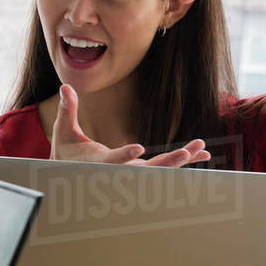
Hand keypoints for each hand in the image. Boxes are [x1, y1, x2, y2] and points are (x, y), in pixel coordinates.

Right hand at [50, 84, 210, 166]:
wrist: (73, 179)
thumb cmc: (66, 155)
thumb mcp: (64, 133)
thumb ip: (68, 110)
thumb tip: (65, 86)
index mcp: (100, 164)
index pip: (114, 160)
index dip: (125, 155)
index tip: (138, 149)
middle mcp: (121, 172)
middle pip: (146, 170)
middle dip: (166, 162)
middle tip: (184, 154)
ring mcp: (133, 173)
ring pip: (160, 169)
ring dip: (181, 159)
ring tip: (200, 148)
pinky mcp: (142, 170)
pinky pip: (166, 167)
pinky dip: (183, 161)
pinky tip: (201, 154)